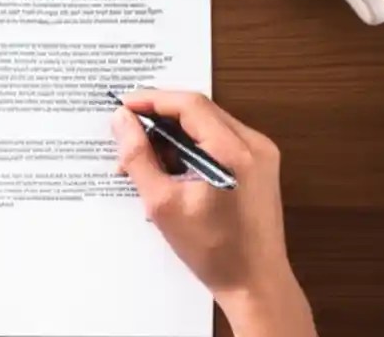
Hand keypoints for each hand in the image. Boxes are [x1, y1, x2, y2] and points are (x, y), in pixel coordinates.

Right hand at [111, 91, 316, 336]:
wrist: (256, 284)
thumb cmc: (215, 251)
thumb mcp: (163, 204)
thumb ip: (138, 157)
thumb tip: (121, 121)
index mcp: (234, 152)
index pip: (188, 104)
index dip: (152, 99)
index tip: (123, 106)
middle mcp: (254, 145)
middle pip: (199, 110)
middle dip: (159, 118)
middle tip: (128, 133)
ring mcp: (261, 155)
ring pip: (207, 124)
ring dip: (174, 134)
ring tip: (145, 159)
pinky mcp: (259, 166)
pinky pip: (219, 140)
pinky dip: (191, 146)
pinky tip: (170, 168)